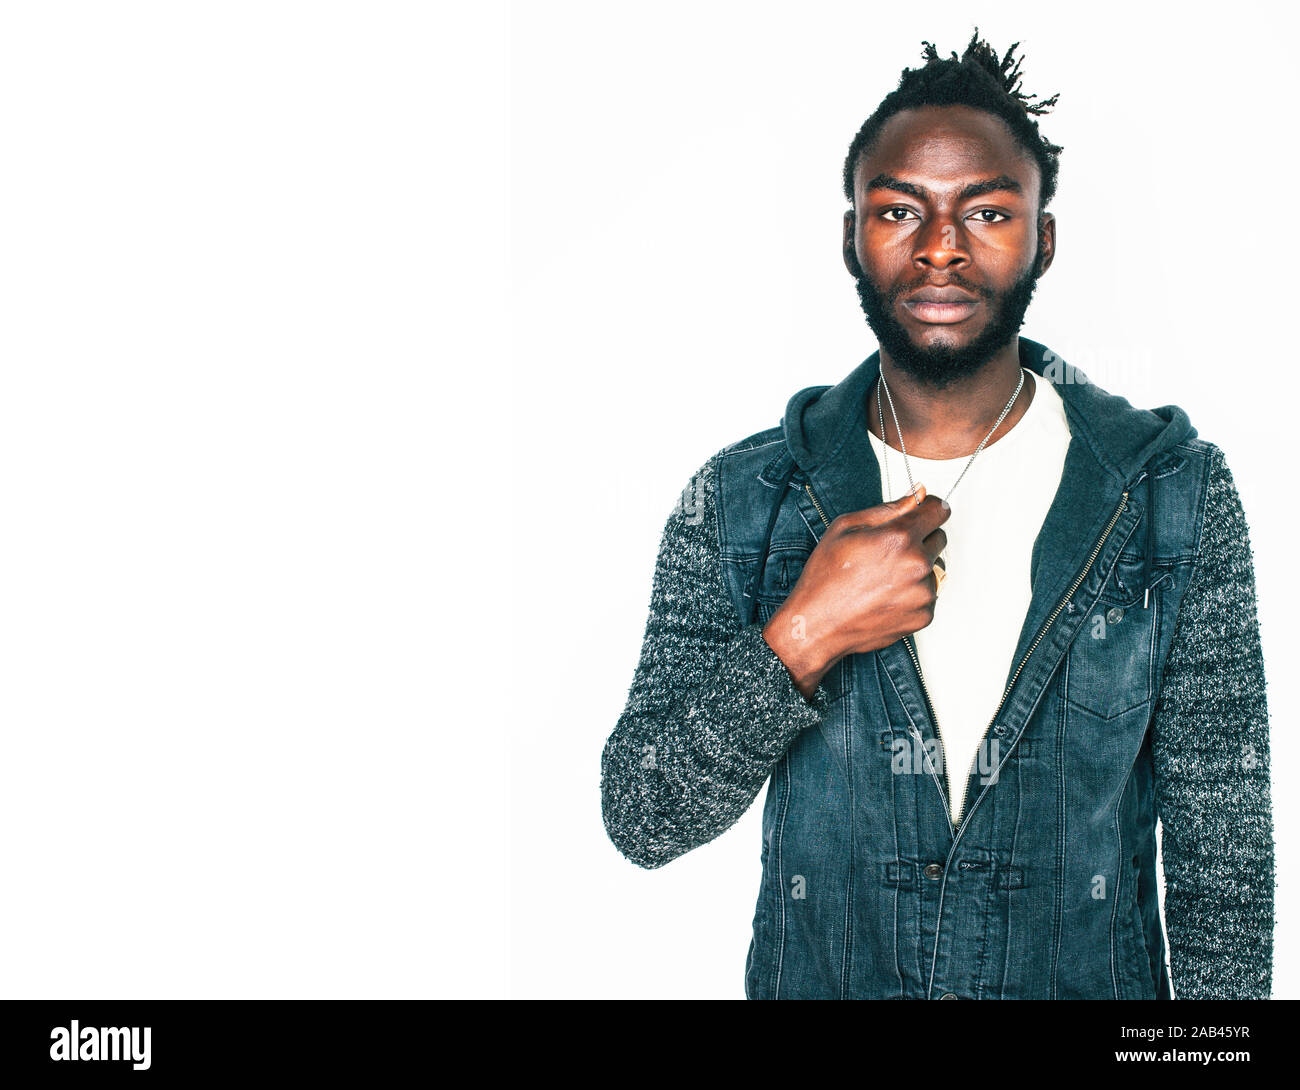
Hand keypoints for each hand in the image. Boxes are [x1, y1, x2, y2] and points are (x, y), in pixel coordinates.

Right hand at [761, 484, 949, 699]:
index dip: (928, 508)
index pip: (939, 510)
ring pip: (934, 568)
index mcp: (899, 538)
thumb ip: (887, 509)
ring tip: (884, 578)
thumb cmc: (825, 578)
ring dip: (918, 568)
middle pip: (939, 538)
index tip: (922, 512)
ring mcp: (923, 593)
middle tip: (888, 551)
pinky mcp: (924, 615)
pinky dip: (914, 593)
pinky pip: (929, 594)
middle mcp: (917, 565)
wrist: (818, 625)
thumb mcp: (845, 528)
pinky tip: (886, 595)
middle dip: (919, 539)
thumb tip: (915, 496)